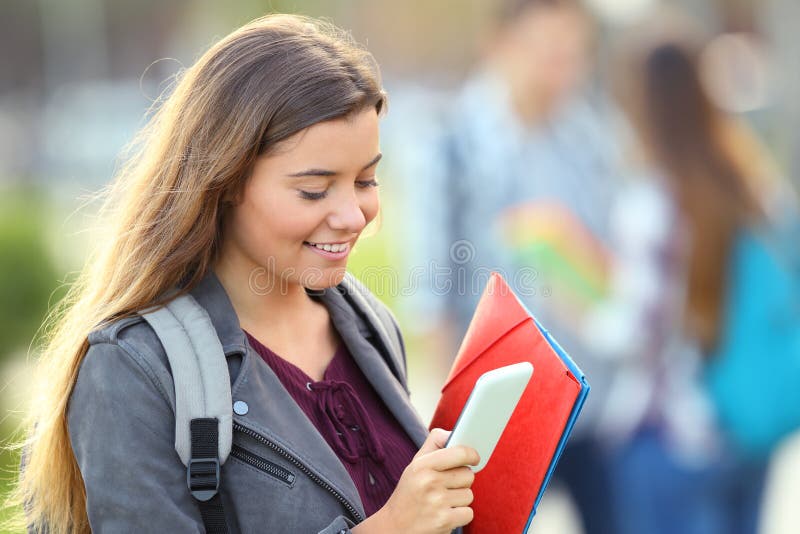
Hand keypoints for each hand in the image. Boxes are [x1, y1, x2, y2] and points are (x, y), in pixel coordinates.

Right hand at [353, 428, 478, 533]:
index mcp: (423, 465)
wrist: (394, 527)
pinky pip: (469, 512)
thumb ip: (433, 445)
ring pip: (469, 494)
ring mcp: (438, 502)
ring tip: (442, 501)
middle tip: (447, 485)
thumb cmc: (409, 492)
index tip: (474, 458)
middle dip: (462, 480)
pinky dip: (460, 515)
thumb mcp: (415, 465)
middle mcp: (430, 482)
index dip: (472, 454)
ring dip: (460, 499)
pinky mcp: (445, 521)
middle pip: (468, 475)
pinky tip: (445, 514)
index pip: (460, 453)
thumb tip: (453, 433)